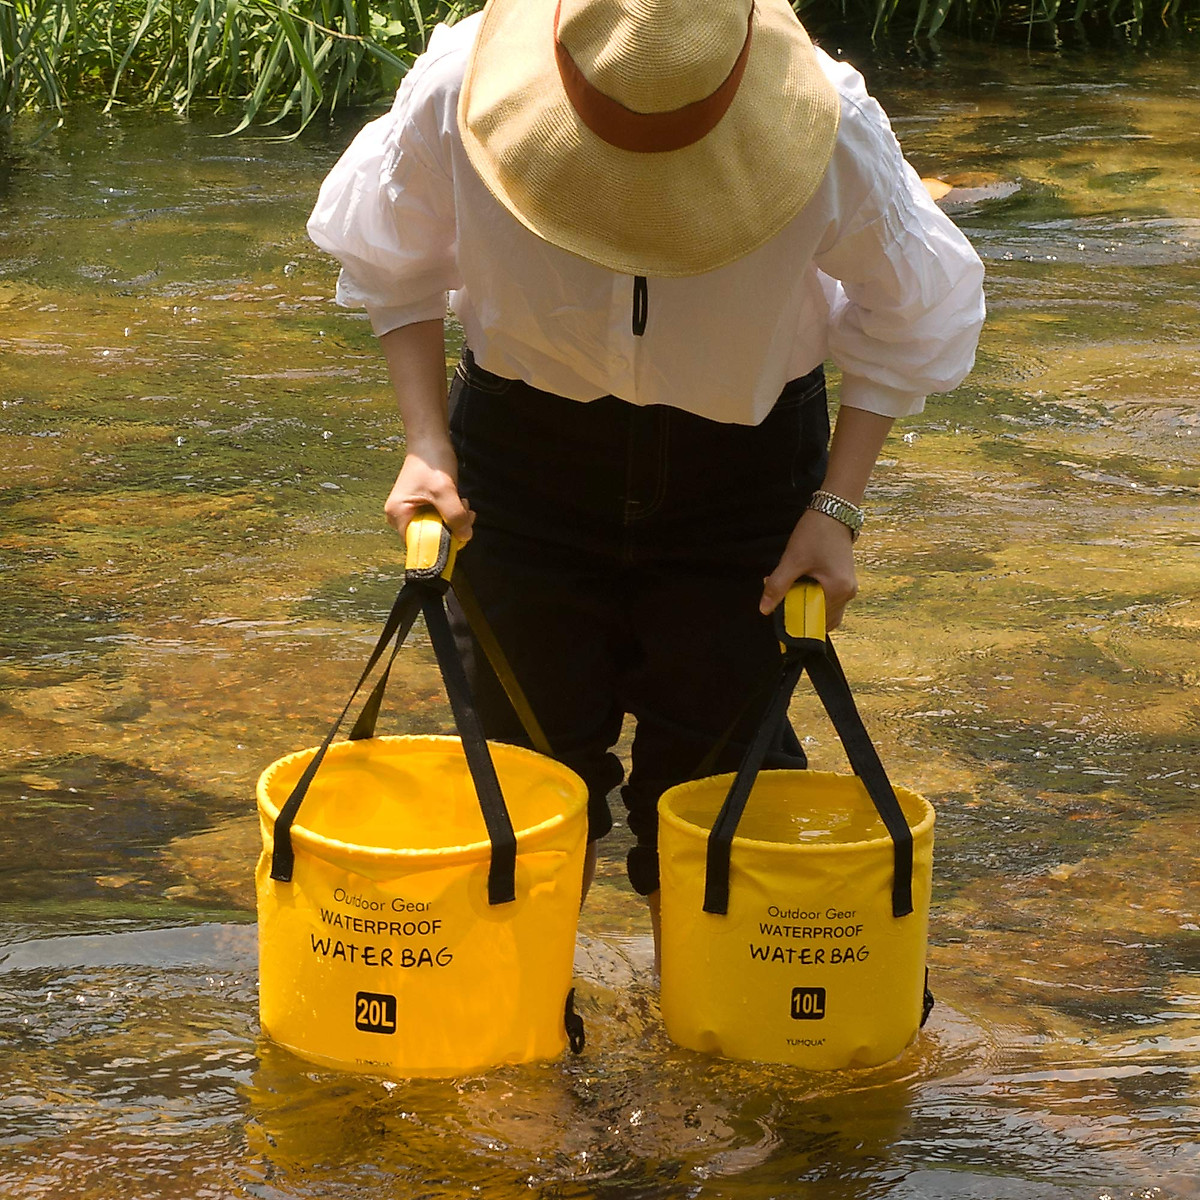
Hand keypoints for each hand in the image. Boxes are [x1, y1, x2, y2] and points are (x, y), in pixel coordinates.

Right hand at [383, 435, 474, 542]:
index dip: (440, 545)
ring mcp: (412, 511)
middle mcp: (401, 517)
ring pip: (439, 528)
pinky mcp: (423, 506)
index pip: (419, 545)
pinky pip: (440, 518)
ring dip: (456, 520)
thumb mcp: (445, 491)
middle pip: (430, 537)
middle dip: (452, 529)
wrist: (430, 440)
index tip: (458, 535)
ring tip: (463, 502)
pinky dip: (453, 513)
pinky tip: (460, 500)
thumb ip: (455, 516)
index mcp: (398, 516)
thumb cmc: (431, 462)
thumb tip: (465, 538)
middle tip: (466, 515)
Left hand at [759, 508, 857, 628]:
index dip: (795, 619)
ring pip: (823, 610)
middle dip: (799, 610)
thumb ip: (777, 587)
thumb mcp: (792, 561)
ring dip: (805, 604)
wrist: (833, 513)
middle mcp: (848, 594)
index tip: (780, 610)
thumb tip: (764, 610)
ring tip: (791, 587)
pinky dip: (812, 597)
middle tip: (783, 596)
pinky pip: (827, 600)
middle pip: (820, 618)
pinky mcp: (845, 582)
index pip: (814, 620)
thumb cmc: (815, 534)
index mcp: (838, 591)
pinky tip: (800, 583)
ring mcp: (848, 589)